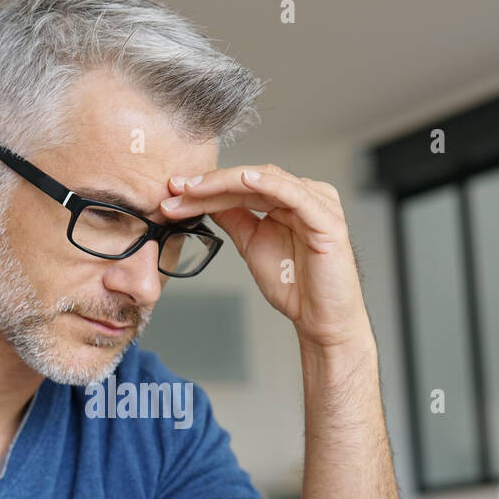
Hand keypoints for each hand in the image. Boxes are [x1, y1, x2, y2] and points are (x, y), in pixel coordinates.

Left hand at [162, 165, 371, 350]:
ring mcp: (318, 204)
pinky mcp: (327, 220)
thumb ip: (235, 219)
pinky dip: (268, 184)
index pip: (241, 185)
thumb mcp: (252, 244)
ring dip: (227, 183)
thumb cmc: (294, 285)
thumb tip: (205, 200)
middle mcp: (304, 195)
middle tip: (175, 188)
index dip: (205, 188)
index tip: (171, 193)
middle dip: (209, 184)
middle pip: (250, 179)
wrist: (320, 319)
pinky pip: (295, 194)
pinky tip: (245, 180)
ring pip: (267, 180)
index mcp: (287, 199)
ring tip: (195, 188)